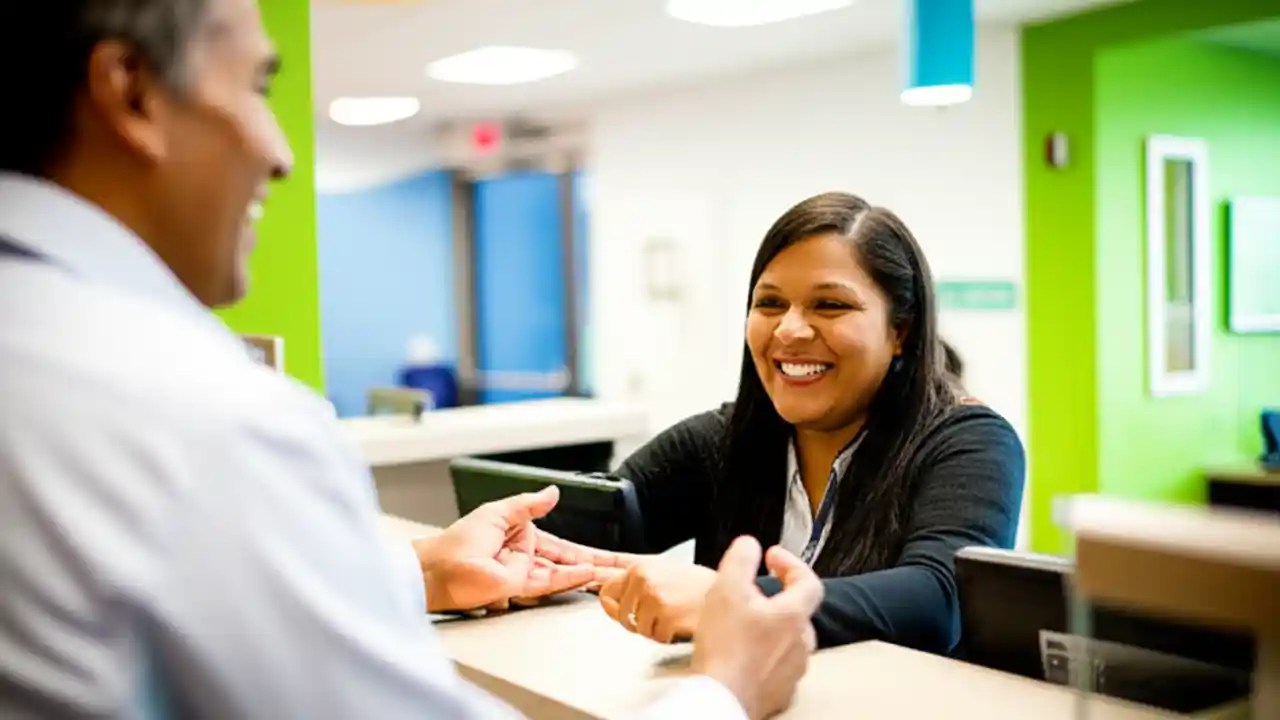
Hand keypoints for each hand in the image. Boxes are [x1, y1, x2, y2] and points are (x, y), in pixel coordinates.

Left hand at [413, 486, 598, 611]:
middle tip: (621, 568)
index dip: (583, 551)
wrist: (437, 566)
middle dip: (595, 565)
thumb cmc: (457, 540)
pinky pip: (549, 581)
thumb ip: (529, 504)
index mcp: (521, 538)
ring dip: (588, 574)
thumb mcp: (498, 511)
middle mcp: (525, 558)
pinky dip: (570, 577)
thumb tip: (553, 492)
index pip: (561, 546)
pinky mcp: (518, 586)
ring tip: (614, 573)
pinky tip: (589, 574)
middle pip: (567, 561)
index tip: (606, 555)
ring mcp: (523, 574)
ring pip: (562, 573)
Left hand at [597, 560, 716, 642]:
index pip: (607, 592)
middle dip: (639, 622)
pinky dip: (670, 636)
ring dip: (656, 629)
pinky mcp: (666, 618)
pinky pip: (658, 638)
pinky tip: (683, 623)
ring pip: (640, 630)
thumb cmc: (698, 584)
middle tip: (661, 616)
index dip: (613, 608)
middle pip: (623, 617)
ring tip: (676, 616)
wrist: (730, 591)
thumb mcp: (664, 570)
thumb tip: (604, 597)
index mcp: (640, 568)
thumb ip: (635, 582)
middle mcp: (643, 581)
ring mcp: (654, 600)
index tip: (622, 614)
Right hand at [692, 538, 821, 719]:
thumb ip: (741, 559)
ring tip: (743, 625)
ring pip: (788, 641)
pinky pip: (778, 668)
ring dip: (771, 629)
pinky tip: (742, 656)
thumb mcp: (726, 588)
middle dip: (778, 598)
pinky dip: (764, 657)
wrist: (720, 699)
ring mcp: (793, 672)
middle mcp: (801, 644)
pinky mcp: (780, 694)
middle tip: (752, 592)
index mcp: (794, 615)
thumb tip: (749, 544)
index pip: (809, 581)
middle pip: (798, 612)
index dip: (791, 564)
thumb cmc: (725, 646)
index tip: (771, 557)